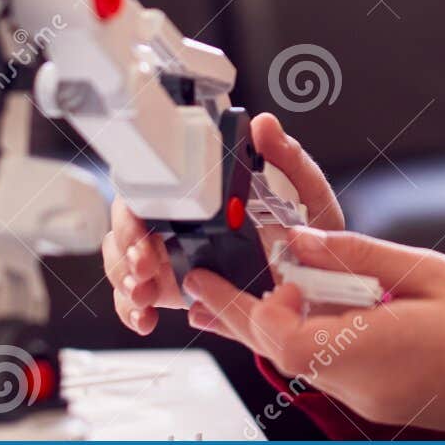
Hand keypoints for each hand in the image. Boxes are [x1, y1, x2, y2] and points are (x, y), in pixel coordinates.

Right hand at [101, 111, 343, 334]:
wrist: (320, 288)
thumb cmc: (309, 238)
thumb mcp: (307, 198)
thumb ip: (289, 160)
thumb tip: (266, 126)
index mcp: (203, 196)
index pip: (153, 188)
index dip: (138, 207)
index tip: (145, 225)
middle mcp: (180, 225)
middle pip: (127, 226)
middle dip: (126, 247)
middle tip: (145, 265)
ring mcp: (173, 259)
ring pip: (124, 264)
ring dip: (125, 279)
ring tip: (144, 293)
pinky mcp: (174, 292)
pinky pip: (136, 302)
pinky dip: (131, 311)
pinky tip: (146, 318)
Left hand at [183, 227, 444, 439]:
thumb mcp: (429, 272)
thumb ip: (357, 255)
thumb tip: (298, 238)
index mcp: (369, 349)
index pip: (278, 335)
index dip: (250, 302)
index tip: (246, 271)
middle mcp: (358, 383)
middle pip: (275, 351)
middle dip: (234, 315)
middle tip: (197, 283)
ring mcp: (368, 397)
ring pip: (296, 360)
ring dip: (267, 324)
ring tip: (229, 294)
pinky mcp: (379, 398)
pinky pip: (326, 366)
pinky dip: (305, 335)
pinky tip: (303, 308)